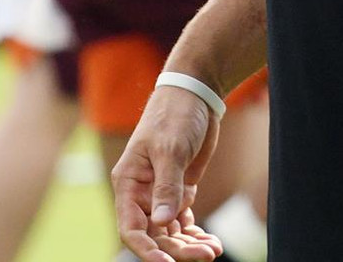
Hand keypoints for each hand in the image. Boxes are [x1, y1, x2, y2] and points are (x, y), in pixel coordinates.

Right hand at [112, 84, 224, 261]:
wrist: (195, 96)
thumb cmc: (174, 115)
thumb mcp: (170, 149)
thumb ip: (166, 186)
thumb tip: (163, 223)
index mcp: (129, 183)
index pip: (131, 228)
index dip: (146, 249)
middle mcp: (141, 193)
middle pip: (155, 234)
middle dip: (178, 249)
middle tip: (206, 255)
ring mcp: (161, 194)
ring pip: (170, 231)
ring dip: (190, 244)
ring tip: (214, 250)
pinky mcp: (179, 191)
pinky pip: (183, 221)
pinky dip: (196, 233)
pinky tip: (212, 241)